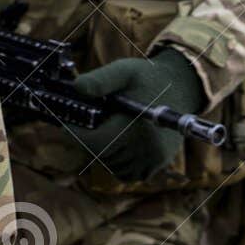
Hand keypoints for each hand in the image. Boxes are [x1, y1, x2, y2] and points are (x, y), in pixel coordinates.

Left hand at [68, 49, 205, 181]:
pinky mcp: (158, 164)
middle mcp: (147, 147)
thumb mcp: (123, 71)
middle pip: (102, 155)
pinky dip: (118, 164)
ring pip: (113, 167)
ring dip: (102, 153)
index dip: (76, 135)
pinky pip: (129, 174)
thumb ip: (100, 80)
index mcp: (137, 125)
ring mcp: (154, 159)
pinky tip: (116, 144)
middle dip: (88, 141)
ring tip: (102, 131)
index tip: (65, 124)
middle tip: (82, 124)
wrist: (179, 88)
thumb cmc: (146, 78)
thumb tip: (77, 87)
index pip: (96, 143)